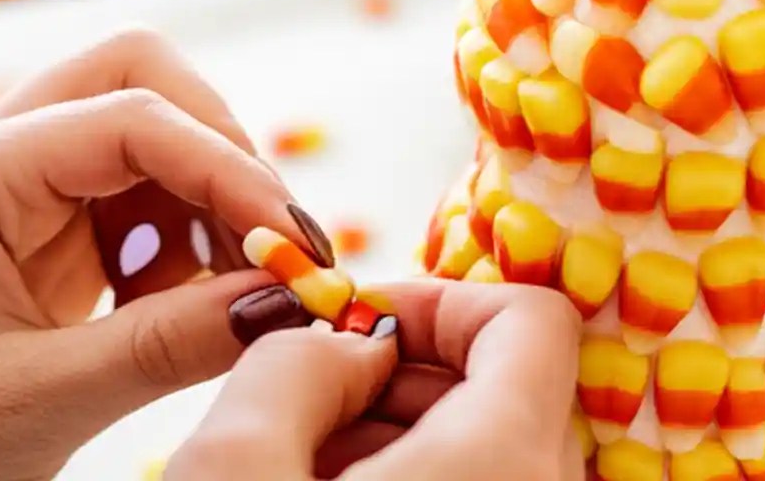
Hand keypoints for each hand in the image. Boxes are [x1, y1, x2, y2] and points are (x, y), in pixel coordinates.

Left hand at [0, 28, 308, 480]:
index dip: (228, 171)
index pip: (130, 118)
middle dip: (223, 155)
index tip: (294, 245)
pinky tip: (175, 303)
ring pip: (153, 127)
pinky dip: (184, 236)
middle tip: (271, 246)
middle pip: (140, 77)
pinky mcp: (45, 216)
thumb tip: (286, 301)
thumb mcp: (35, 398)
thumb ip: (164, 346)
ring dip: (210, 201)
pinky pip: (142, 185)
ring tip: (223, 295)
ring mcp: (21, 177)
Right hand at [166, 281, 584, 480]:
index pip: (532, 318)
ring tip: (306, 460)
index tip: (355, 327)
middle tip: (313, 395)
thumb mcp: (232, 472)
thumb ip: (292, 367)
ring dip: (404, 430)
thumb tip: (350, 343)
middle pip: (511, 381)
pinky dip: (416, 478)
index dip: (439, 301)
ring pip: (492, 444)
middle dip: (408, 368)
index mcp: (506, 461)